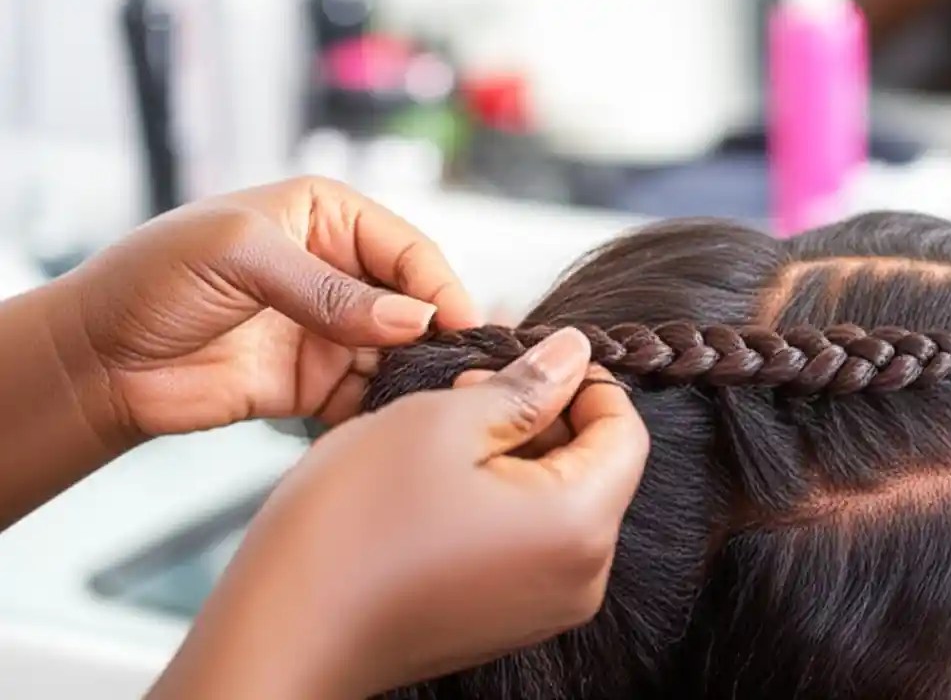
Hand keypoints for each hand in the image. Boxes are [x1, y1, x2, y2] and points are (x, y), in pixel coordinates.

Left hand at [56, 176, 478, 445]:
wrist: (99, 360)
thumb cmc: (154, 279)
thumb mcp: (242, 257)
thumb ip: (330, 290)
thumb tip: (415, 319)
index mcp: (327, 217)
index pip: (407, 249)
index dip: (439, 286)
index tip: (464, 326)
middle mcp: (338, 271)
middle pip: (414, 304)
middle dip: (440, 336)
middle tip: (465, 372)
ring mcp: (330, 331)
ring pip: (400, 354)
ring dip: (420, 377)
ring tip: (440, 403)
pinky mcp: (317, 384)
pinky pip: (369, 396)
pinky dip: (388, 410)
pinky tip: (399, 422)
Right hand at [148, 328, 649, 698]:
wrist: (280, 637)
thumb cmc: (348, 534)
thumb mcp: (441, 423)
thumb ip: (524, 386)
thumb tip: (573, 355)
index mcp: (576, 525)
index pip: (626, 431)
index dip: (583, 383)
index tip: (531, 360)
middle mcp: (578, 577)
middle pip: (595, 467)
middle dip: (540, 417)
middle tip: (466, 393)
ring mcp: (544, 607)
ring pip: (557, 501)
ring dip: (513, 455)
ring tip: (440, 436)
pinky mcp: (506, 620)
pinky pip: (527, 540)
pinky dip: (497, 500)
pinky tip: (436, 485)